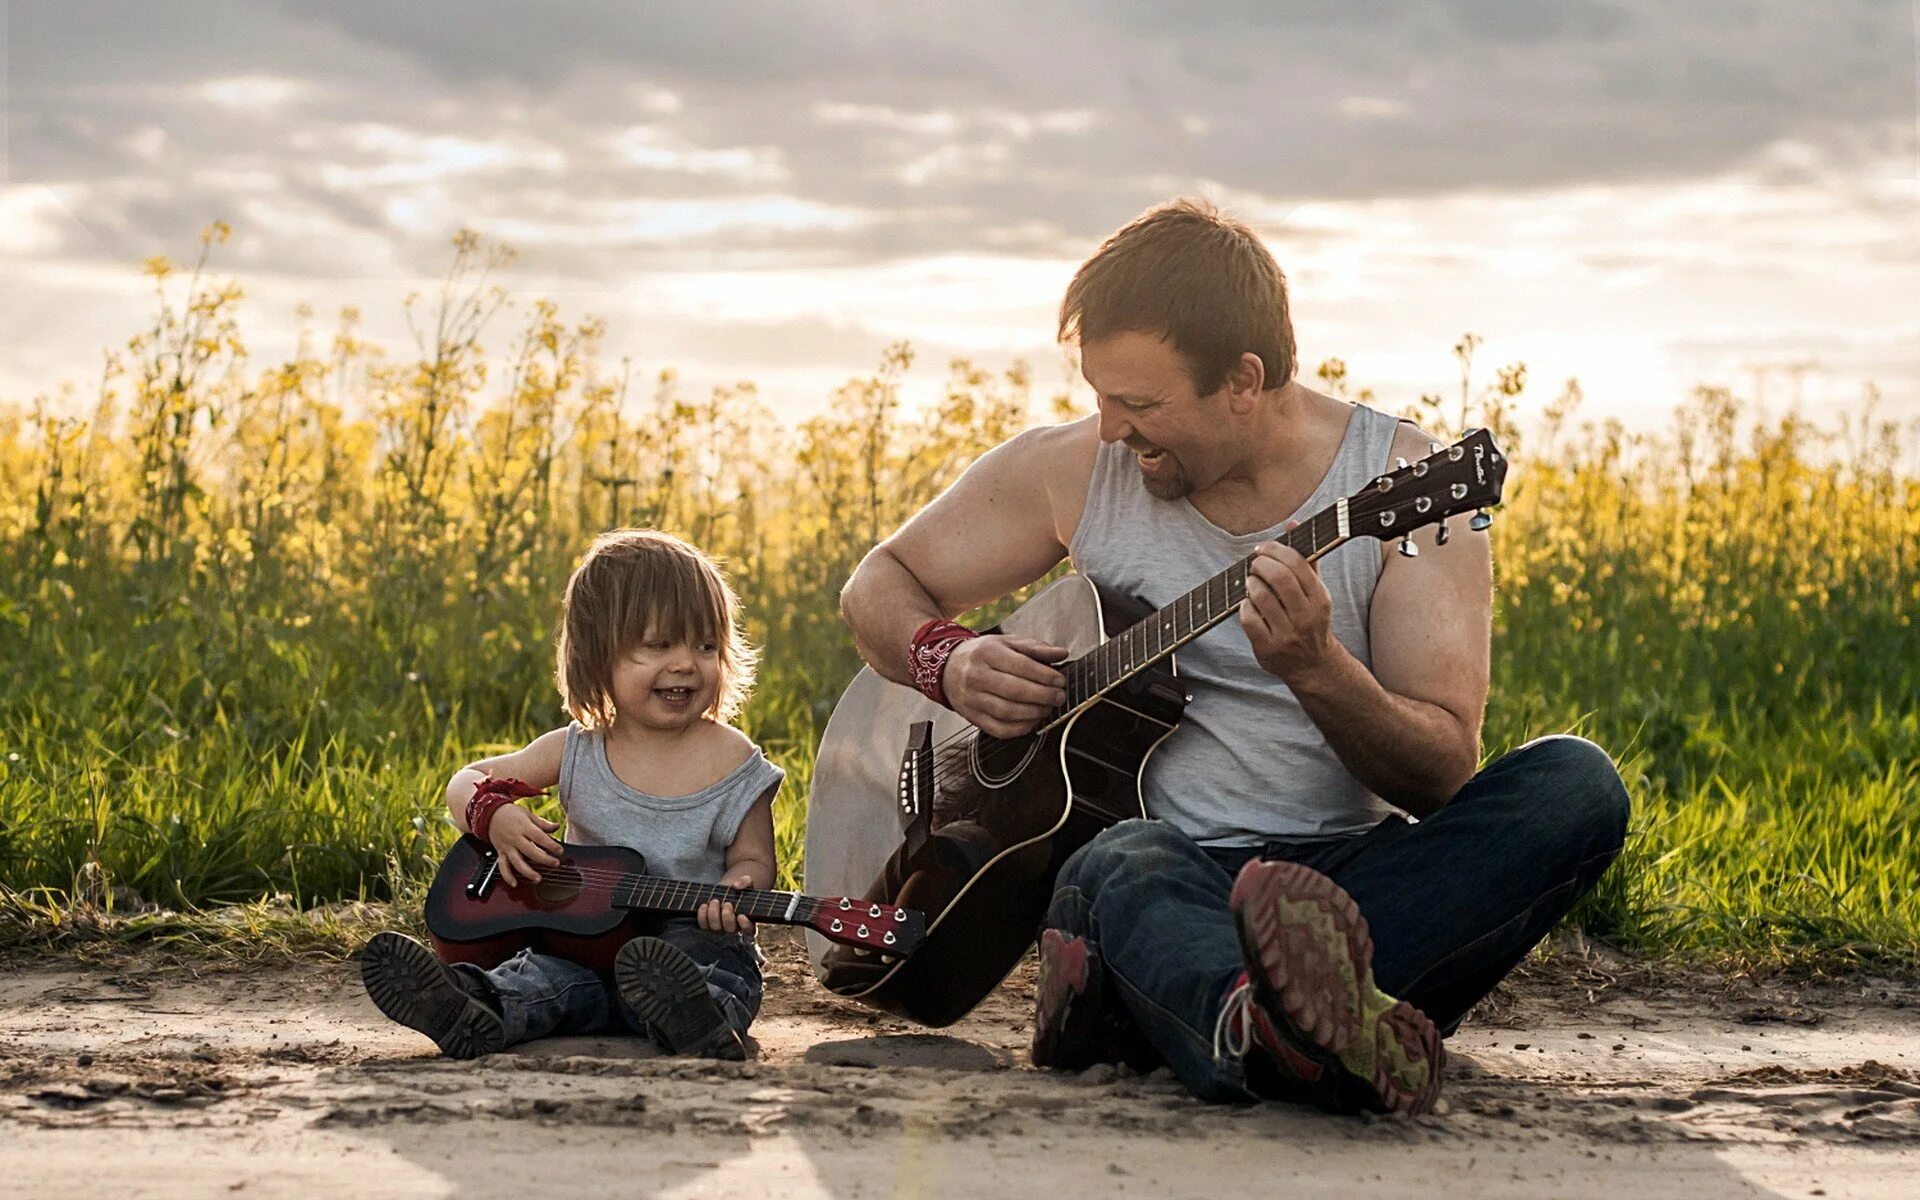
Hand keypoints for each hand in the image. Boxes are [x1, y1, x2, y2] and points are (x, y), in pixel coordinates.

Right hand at [487, 803, 562, 886]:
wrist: (489, 814)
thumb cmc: (510, 813)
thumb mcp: (528, 814)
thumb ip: (542, 823)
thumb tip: (556, 827)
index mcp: (523, 827)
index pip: (539, 837)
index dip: (550, 844)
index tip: (560, 851)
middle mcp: (515, 838)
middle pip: (530, 851)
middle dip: (544, 859)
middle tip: (555, 864)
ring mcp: (507, 846)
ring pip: (517, 861)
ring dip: (528, 872)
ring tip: (538, 879)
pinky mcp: (500, 852)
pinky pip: (502, 866)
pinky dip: (507, 876)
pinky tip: (514, 883)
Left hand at [698, 872, 755, 935]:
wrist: (725, 890)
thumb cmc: (738, 889)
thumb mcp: (746, 883)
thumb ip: (745, 881)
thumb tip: (736, 885)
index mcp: (747, 920)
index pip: (749, 929)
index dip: (745, 925)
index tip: (741, 915)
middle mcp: (734, 927)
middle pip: (730, 929)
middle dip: (727, 917)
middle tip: (727, 903)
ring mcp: (720, 927)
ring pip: (716, 927)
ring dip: (714, 914)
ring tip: (715, 901)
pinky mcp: (708, 925)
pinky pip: (704, 925)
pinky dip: (702, 916)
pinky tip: (704, 905)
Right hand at [942, 635, 1068, 737]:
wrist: (947, 668)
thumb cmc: (980, 655)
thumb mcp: (1006, 642)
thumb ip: (1035, 647)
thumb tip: (1061, 653)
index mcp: (987, 653)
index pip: (1021, 666)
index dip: (1045, 676)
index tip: (1060, 681)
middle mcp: (976, 676)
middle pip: (1015, 691)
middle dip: (1043, 696)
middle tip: (1058, 697)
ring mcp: (972, 699)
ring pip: (1007, 712)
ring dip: (1034, 713)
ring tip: (1047, 708)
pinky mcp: (972, 717)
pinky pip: (999, 729)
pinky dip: (1020, 728)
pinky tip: (1031, 720)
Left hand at [1239, 526, 1338, 683]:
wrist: (1314, 665)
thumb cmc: (1311, 621)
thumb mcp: (1316, 592)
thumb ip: (1306, 559)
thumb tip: (1292, 524)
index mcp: (1320, 599)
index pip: (1298, 564)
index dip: (1276, 550)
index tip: (1264, 549)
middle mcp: (1306, 617)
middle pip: (1279, 578)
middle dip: (1261, 564)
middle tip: (1255, 563)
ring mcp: (1287, 635)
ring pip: (1261, 597)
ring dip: (1251, 584)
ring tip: (1252, 583)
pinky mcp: (1268, 649)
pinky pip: (1248, 619)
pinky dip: (1244, 607)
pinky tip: (1249, 605)